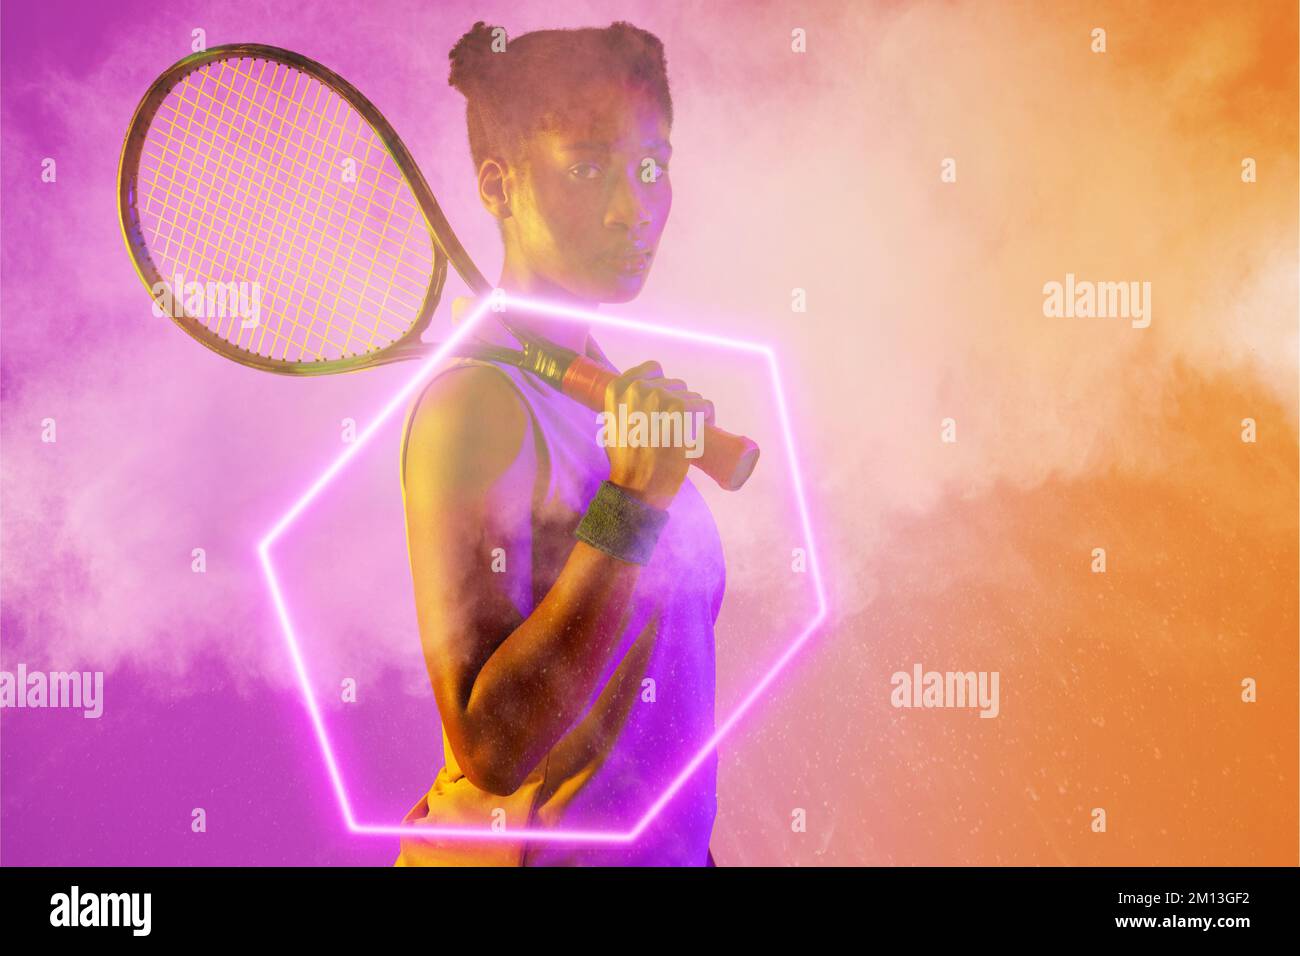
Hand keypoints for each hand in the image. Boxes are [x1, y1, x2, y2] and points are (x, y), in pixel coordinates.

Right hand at [601, 360, 715, 509]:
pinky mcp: (683, 409)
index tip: (666, 398)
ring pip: (692, 395)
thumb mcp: (613, 427)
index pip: (652, 368)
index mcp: (620, 390)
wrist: (638, 484)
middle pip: (675, 384)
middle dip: (680, 402)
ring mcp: (662, 397)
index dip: (663, 383)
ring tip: (687, 433)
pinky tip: (699, 432)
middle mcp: (640, 388)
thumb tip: (638, 404)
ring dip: (694, 412)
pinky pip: (705, 406)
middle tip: (676, 425)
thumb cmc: (626, 461)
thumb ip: (623, 409)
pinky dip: (707, 418)